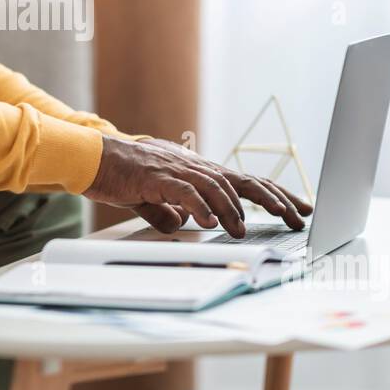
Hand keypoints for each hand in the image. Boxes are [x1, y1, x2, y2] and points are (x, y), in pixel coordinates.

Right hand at [83, 136, 312, 237]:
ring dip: (234, 210)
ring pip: (218, 186)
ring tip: (244, 230)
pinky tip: (209, 223)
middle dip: (275, 199)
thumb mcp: (152, 198)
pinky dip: (200, 207)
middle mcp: (195, 166)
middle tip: (297, 217)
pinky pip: (185, 192)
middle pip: (243, 181)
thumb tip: (182, 224)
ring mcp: (178, 169)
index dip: (274, 195)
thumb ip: (169, 211)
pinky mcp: (158, 176)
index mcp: (198, 171)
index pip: (245, 182)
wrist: (92, 158)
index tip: (297, 209)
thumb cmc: (120, 175)